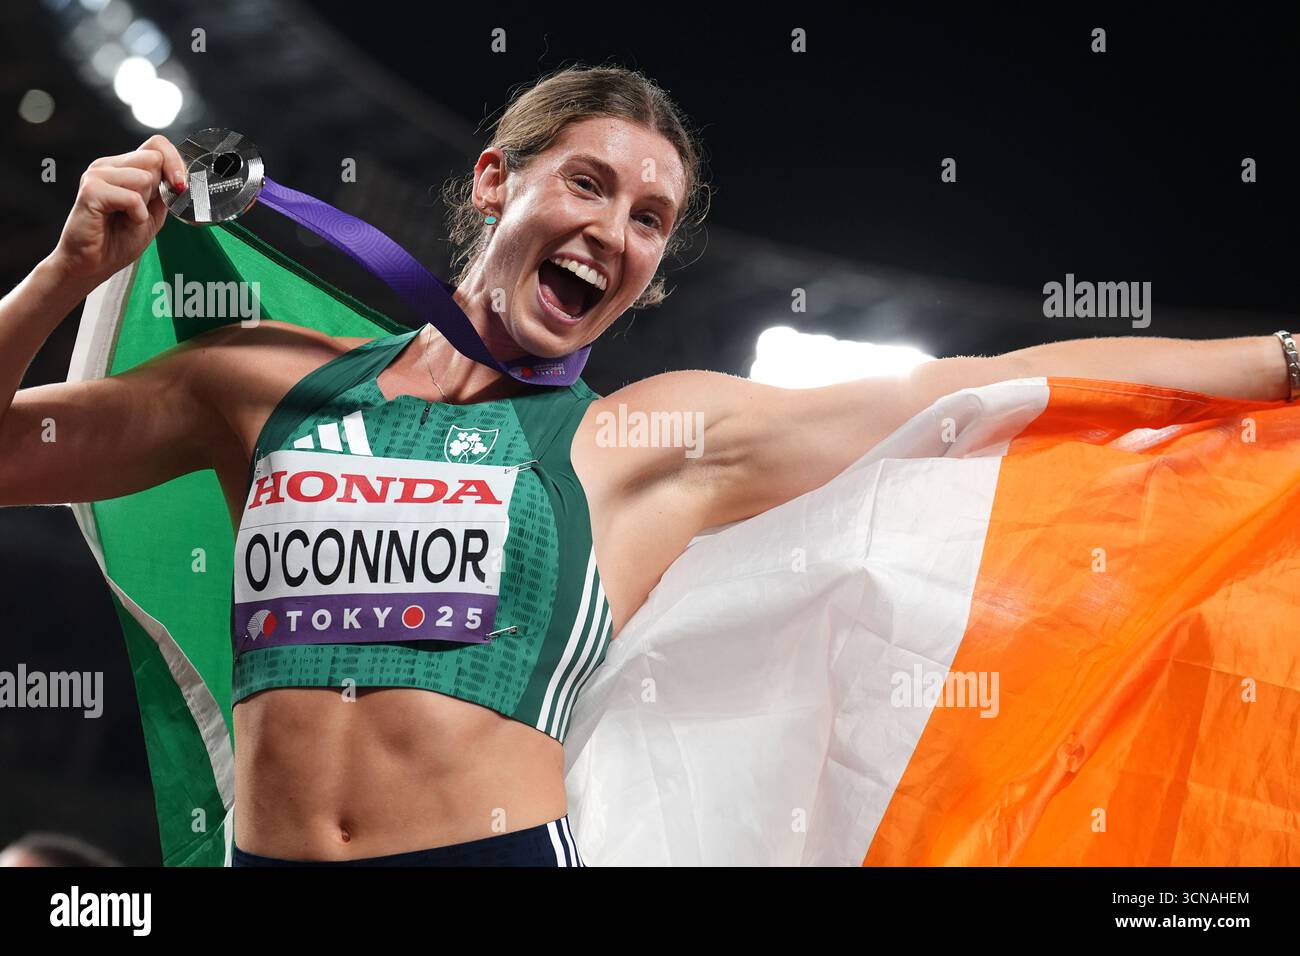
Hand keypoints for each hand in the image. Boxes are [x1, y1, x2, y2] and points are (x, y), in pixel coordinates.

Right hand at [47, 133, 187, 287]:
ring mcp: (97, 175)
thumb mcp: (153, 214)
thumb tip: (181, 177)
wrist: (93, 264)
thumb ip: (165, 192)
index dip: (175, 162)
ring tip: (128, 217)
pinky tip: (124, 222)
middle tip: (141, 209)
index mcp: (124, 167)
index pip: (157, 145)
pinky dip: (136, 215)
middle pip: (153, 158)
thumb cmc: (118, 240)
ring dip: (144, 205)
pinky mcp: (91, 190)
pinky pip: (132, 197)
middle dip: (157, 189)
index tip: (180, 186)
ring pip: (144, 177)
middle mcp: (109, 165)